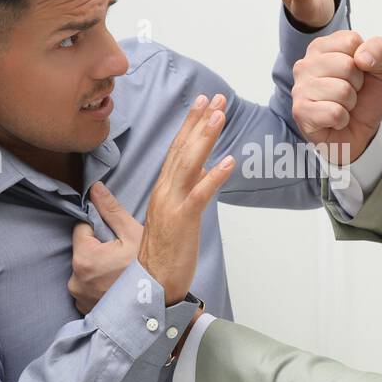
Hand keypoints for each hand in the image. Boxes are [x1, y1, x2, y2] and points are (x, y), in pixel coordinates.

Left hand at [68, 181, 143, 313]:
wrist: (160, 305)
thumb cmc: (149, 270)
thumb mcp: (133, 234)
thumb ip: (111, 210)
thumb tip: (95, 188)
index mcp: (85, 257)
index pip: (81, 229)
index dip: (99, 229)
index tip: (115, 239)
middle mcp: (76, 279)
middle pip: (82, 251)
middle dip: (98, 250)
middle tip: (122, 258)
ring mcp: (79, 297)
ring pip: (85, 271)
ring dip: (97, 269)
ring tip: (121, 275)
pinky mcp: (85, 309)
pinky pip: (87, 290)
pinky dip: (98, 287)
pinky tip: (116, 288)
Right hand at [138, 93, 234, 303]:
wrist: (151, 283)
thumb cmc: (164, 253)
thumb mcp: (174, 217)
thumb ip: (184, 193)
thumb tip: (201, 174)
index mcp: (163, 190)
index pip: (177, 150)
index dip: (190, 125)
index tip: (203, 103)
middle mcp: (165, 192)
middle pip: (182, 149)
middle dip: (199, 121)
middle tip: (215, 98)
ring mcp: (172, 205)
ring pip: (189, 165)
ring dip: (205, 138)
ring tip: (220, 116)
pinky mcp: (183, 221)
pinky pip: (199, 195)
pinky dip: (214, 176)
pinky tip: (230, 161)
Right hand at [291, 30, 381, 163]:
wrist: (359, 134)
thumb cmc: (364, 99)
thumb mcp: (381, 70)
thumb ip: (378, 50)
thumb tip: (362, 57)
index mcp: (322, 47)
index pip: (351, 41)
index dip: (364, 61)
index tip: (357, 73)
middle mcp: (306, 64)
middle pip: (347, 65)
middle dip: (357, 84)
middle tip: (349, 93)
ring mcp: (300, 87)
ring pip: (342, 90)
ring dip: (350, 103)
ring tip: (342, 106)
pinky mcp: (300, 111)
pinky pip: (334, 112)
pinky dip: (342, 120)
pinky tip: (334, 120)